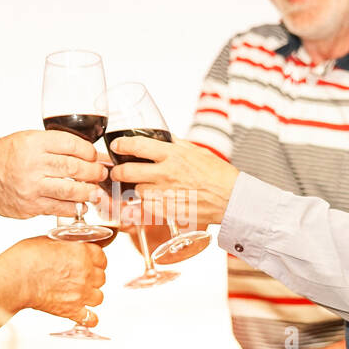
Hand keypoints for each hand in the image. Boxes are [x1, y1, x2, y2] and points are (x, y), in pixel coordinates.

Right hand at [0, 131, 107, 218]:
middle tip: (102, 173)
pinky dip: (74, 207)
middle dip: (94, 171)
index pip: (71, 145)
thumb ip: (51, 145)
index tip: (95, 156)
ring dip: (88, 191)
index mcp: (32, 143)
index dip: (90, 152)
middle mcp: (32, 165)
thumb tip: (84, 153)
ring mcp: (31, 188)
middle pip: (74, 168)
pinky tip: (80, 204)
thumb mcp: (24, 139)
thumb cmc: (0, 158)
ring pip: (71, 191)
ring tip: (95, 190)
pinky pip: (60, 208)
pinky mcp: (30, 207)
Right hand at [0, 236, 106, 324]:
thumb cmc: (25, 258)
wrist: (15, 279)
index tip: (92, 262)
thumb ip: (66, 244)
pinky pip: (89, 318)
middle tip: (82, 277)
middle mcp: (85, 273)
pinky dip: (89, 318)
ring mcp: (80, 293)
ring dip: (91, 295)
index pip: (102, 257)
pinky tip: (85, 315)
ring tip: (81, 293)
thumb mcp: (49, 240)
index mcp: (82, 253)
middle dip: (93, 277)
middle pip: (101, 277)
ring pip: (99, 297)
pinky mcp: (71, 310)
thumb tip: (68, 246)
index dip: (96, 260)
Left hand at [107, 137, 238, 227]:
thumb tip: (163, 137)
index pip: (137, 145)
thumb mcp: (198, 152)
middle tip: (117, 172)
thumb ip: (177, 144)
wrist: (232, 199)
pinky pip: (147, 206)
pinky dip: (148, 203)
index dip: (121, 145)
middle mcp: (165, 173)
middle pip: (127, 171)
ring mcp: (165, 194)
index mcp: (173, 155)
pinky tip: (157, 200)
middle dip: (117, 172)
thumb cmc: (218, 174)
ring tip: (145, 187)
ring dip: (137, 188)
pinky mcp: (167, 211)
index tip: (116, 146)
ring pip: (136, 191)